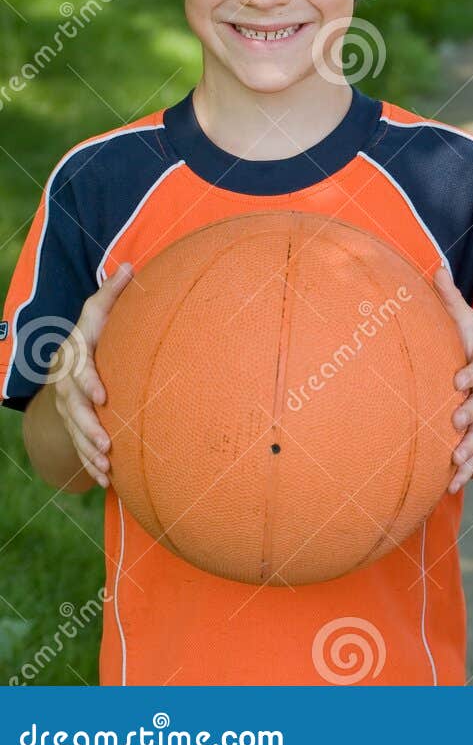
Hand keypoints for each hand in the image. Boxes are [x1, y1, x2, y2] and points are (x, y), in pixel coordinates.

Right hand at [51, 262, 134, 488]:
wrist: (69, 362)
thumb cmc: (96, 334)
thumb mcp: (100, 312)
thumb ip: (114, 293)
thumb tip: (130, 265)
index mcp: (77, 354)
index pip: (78, 367)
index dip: (87, 381)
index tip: (102, 396)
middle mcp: (68, 381)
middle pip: (74, 407)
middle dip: (88, 425)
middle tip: (107, 442)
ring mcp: (70, 405)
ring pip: (76, 430)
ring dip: (91, 449)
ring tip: (108, 466)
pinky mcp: (76, 424)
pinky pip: (80, 446)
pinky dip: (92, 463)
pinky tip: (110, 480)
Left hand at [433, 268, 472, 493]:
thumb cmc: (467, 350)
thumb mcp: (464, 325)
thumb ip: (450, 301)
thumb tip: (436, 267)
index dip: (472, 374)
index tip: (457, 380)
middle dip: (472, 413)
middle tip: (454, 420)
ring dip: (471, 447)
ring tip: (456, 456)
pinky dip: (466, 472)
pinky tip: (450, 485)